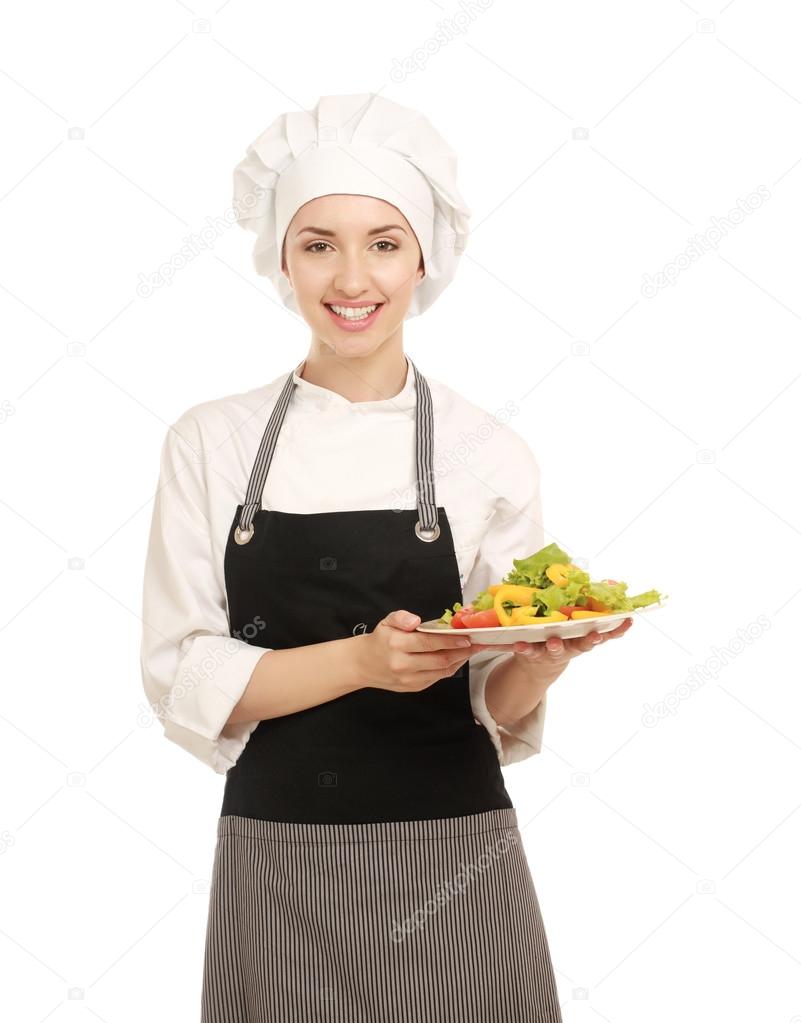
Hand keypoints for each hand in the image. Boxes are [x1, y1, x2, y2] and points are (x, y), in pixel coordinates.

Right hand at [355, 610, 476, 692]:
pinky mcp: (413, 688)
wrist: (363, 665)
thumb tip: (416, 620)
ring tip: (472, 650)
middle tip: (479, 644)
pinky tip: (458, 659)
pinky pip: (437, 678)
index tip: (467, 637)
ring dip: (460, 661)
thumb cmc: (380, 640)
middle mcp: (402, 664)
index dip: (450, 641)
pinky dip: (450, 668)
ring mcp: (408, 679)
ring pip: (441, 671)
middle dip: (462, 652)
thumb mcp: (386, 622)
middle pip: (439, 659)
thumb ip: (401, 617)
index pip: (429, 643)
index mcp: (396, 645)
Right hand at [469, 616, 634, 673]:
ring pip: (582, 644)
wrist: (542, 668)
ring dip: (591, 638)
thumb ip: (501, 627)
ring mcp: (573, 647)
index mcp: (533, 650)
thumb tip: (471, 606)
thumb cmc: (528, 644)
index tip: (519, 646)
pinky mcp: (587, 642)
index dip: (525, 648)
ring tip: (599, 635)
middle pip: (556, 650)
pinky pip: (605, 636)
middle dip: (555, 646)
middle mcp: (554, 650)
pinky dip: (617, 630)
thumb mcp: (513, 640)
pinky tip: (629, 622)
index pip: (527, 650)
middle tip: (554, 643)